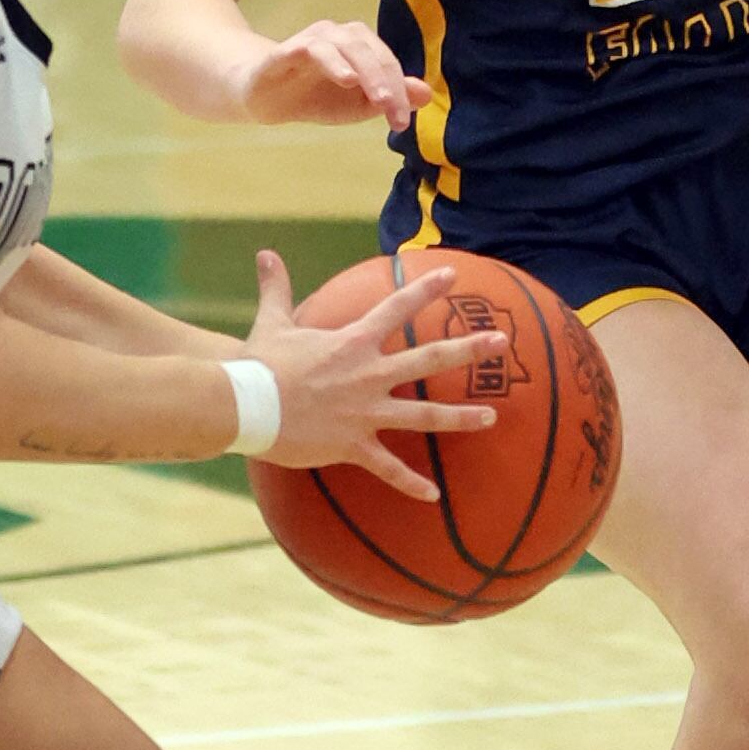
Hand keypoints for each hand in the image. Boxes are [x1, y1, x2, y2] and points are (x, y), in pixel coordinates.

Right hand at [234, 20, 425, 129]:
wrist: (264, 97)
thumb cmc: (315, 97)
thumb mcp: (356, 105)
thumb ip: (388, 98)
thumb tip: (426, 94)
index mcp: (360, 46)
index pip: (387, 65)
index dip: (398, 92)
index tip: (401, 123)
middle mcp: (339, 35)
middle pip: (371, 52)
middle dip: (386, 82)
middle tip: (393, 111)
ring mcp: (312, 40)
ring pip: (346, 45)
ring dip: (365, 70)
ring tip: (377, 96)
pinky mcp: (286, 50)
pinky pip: (312, 49)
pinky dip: (332, 61)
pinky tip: (346, 78)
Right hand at [244, 252, 503, 502]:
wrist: (245, 405)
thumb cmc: (257, 364)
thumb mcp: (271, 322)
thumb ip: (276, 288)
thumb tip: (265, 254)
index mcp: (353, 343)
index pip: (397, 308)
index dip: (426, 289)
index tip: (454, 275)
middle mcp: (369, 375)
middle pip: (429, 359)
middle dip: (469, 349)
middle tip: (502, 342)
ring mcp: (364, 412)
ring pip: (424, 415)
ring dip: (460, 417)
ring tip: (491, 418)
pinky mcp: (352, 445)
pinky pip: (388, 468)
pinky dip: (411, 483)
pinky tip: (434, 495)